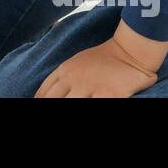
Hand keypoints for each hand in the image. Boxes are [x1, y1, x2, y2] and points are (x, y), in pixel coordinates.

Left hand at [34, 35, 159, 97]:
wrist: (130, 51)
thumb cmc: (103, 58)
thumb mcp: (76, 63)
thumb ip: (62, 77)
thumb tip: (45, 94)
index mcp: (65, 71)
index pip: (44, 92)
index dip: (39, 101)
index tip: (38, 105)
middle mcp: (74, 79)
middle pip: (53, 100)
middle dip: (50, 107)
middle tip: (49, 115)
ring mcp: (90, 88)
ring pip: (70, 104)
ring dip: (69, 107)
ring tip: (77, 103)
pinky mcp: (108, 95)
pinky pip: (93, 106)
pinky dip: (91, 106)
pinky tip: (93, 104)